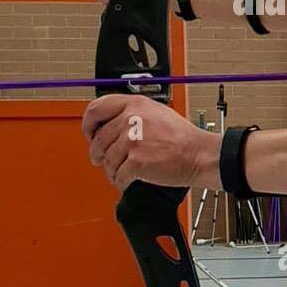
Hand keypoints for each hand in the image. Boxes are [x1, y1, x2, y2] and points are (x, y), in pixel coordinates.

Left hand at [83, 94, 216, 190]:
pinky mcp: (136, 162)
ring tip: (124, 171)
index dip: (88, 124)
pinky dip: (123, 182)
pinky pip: (118, 176)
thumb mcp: (155, 112)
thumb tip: (110, 124)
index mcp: (134, 104)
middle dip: (99, 154)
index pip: (96, 109)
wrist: (198, 155)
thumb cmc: (182, 137)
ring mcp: (132, 141)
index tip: (90, 133)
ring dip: (113, 170)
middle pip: (98, 140)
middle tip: (103, 159)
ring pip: (106, 161)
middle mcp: (130, 120)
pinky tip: (131, 179)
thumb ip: (132, 113)